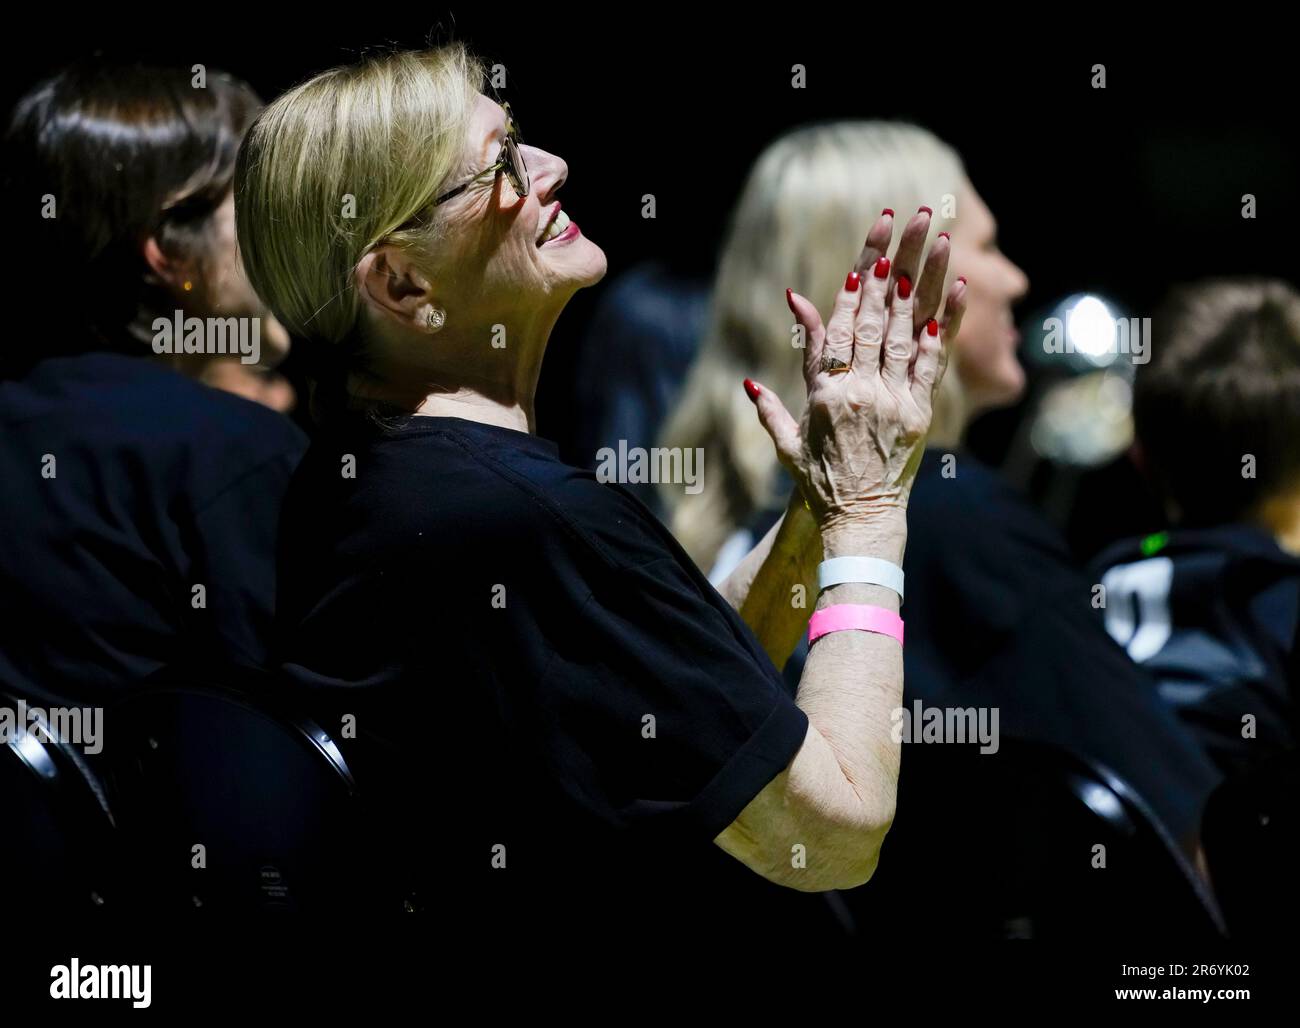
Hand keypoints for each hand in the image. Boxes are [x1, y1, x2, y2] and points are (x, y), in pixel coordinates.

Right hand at [746, 209, 966, 530]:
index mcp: (822, 393)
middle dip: (890, 261)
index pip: (835, 327)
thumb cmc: (819, 484)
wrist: (860, 521)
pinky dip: (946, 323)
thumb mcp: (786, 443)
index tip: (865, 250)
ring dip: (924, 278)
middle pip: (873, 314)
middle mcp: (858, 390)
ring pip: (906, 327)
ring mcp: (893, 400)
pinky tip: (960, 288)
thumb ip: (771, 406)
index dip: (850, 286)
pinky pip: (935, 361)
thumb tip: (750, 380)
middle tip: (906, 216)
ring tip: (937, 235)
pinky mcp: (921, 413)